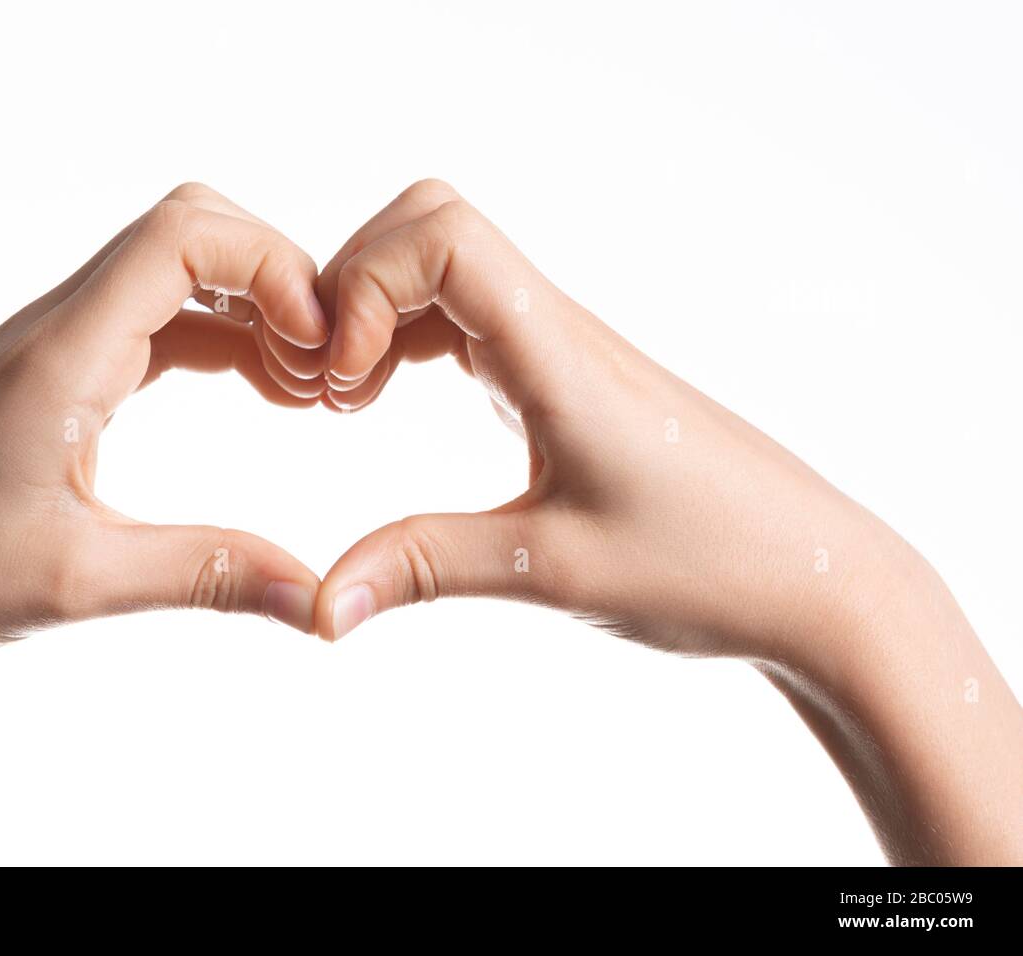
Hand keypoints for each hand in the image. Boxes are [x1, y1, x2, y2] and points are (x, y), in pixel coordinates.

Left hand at [0, 183, 326, 860]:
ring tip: (309, 390)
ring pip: (178, 273)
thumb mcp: (78, 583)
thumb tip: (318, 598)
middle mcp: (61, 328)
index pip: (183, 235)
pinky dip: (223, 341)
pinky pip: (159, 323)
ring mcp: (60, 346)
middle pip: (192, 230)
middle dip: (279, 279)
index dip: (273, 267)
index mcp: (62, 355)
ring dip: (255, 311)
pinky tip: (261, 393)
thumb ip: (207, 577)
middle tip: (327, 367)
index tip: (319, 348)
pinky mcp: (61, 374)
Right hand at [312, 180, 1022, 864]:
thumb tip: (320, 609)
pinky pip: (469, 314)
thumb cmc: (708, 567)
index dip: (366, 287)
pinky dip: (408, 340)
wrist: (814, 579)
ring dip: (377, 314)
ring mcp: (562, 346)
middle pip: (430, 222)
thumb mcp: (550, 572)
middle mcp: (559, 330)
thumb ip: (426, 569)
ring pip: (446, 264)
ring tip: (348, 403)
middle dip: (354, 286)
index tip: (344, 385)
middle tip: (329, 388)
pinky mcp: (563, 374)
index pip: (445, 236)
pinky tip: (390, 406)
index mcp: (560, 356)